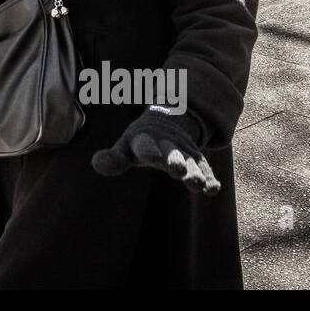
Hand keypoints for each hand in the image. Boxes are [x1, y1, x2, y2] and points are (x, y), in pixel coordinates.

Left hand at [91, 109, 219, 196]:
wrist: (168, 121)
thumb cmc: (140, 141)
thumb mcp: (126, 146)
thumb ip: (114, 157)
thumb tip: (96, 163)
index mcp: (146, 140)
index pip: (146, 145)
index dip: (149, 150)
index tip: (153, 157)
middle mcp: (167, 145)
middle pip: (172, 153)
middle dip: (174, 160)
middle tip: (177, 170)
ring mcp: (184, 152)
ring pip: (190, 163)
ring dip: (194, 173)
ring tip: (197, 184)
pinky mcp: (197, 161)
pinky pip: (205, 169)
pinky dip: (209, 179)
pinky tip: (213, 189)